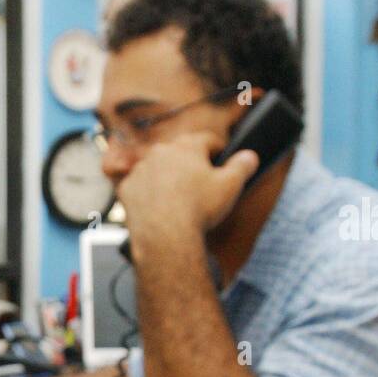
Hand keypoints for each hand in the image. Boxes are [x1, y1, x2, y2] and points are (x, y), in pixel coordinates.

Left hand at [115, 133, 258, 256]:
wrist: (164, 236)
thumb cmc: (199, 209)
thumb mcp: (231, 186)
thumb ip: (242, 166)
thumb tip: (250, 156)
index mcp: (187, 146)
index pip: (207, 140)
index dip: (217, 150)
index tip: (221, 157)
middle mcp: (161, 152)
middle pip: (180, 153)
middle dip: (190, 164)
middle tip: (200, 182)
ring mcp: (141, 169)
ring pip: (158, 168)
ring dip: (167, 177)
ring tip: (179, 197)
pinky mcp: (127, 189)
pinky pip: (140, 186)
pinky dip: (148, 193)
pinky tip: (158, 207)